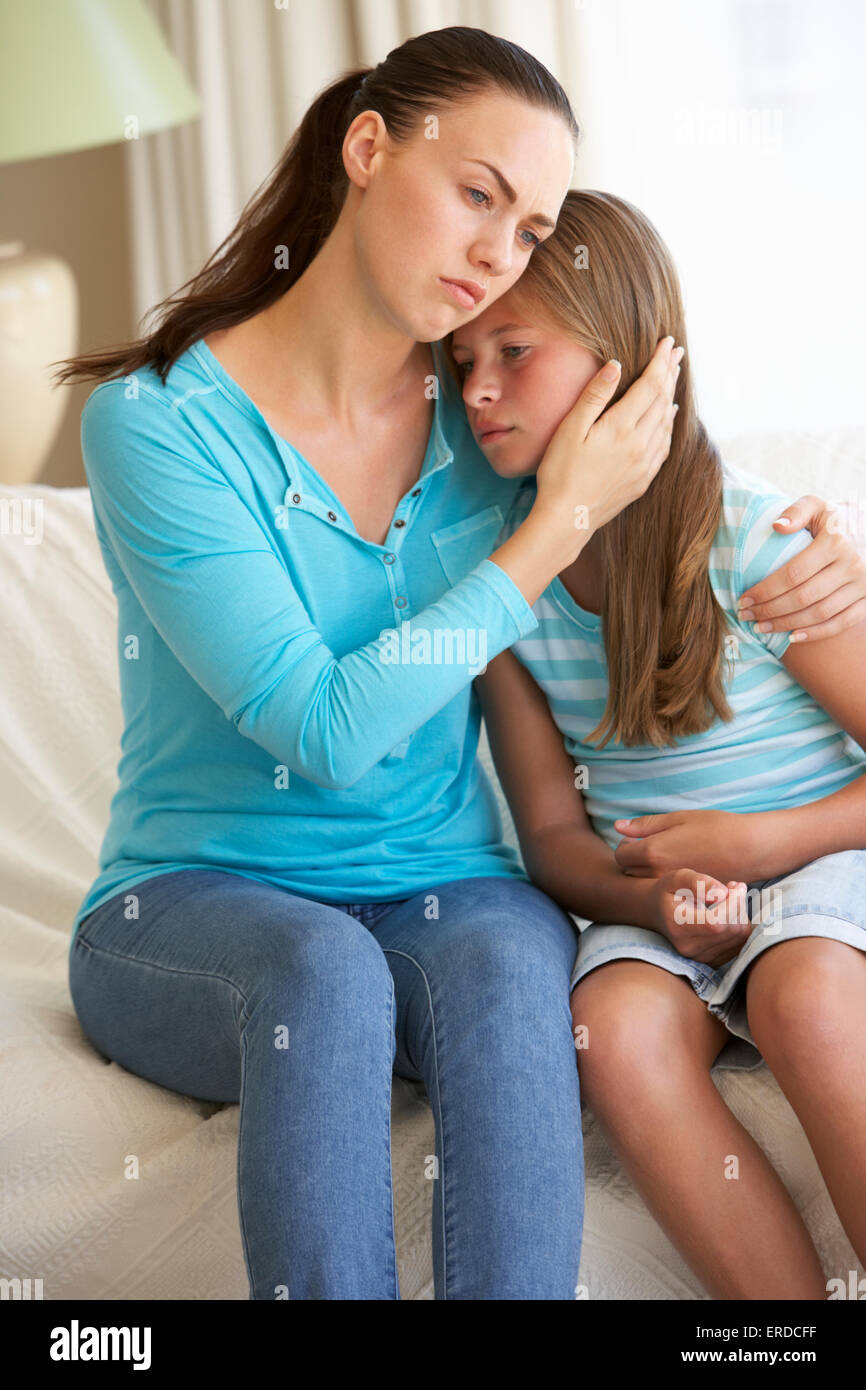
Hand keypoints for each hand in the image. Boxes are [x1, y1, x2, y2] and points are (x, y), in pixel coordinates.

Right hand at [533, 337, 681, 552]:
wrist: (567, 520)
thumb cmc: (560, 474)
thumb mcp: (570, 429)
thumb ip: (595, 396)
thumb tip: (616, 365)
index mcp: (622, 428)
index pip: (650, 386)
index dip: (660, 362)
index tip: (667, 343)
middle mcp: (640, 445)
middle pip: (663, 401)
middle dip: (670, 374)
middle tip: (676, 353)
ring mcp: (645, 464)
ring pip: (667, 422)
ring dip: (671, 397)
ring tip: (673, 378)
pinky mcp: (643, 480)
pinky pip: (664, 445)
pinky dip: (669, 425)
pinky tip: (668, 417)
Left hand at [612, 809, 757, 884]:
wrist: (752, 849)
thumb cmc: (717, 828)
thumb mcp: (679, 819)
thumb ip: (645, 825)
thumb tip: (617, 827)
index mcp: (654, 851)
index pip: (621, 855)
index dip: (626, 845)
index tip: (638, 840)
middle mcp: (659, 874)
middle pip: (630, 872)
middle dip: (635, 861)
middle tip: (653, 849)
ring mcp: (674, 890)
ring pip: (646, 884)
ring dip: (648, 874)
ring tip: (667, 860)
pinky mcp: (687, 899)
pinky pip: (666, 894)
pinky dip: (666, 885)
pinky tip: (680, 872)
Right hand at [652, 869, 752, 966]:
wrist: (659, 913)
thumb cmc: (670, 892)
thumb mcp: (678, 878)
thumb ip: (699, 882)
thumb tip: (721, 894)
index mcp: (678, 926)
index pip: (716, 922)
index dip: (732, 903)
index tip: (736, 885)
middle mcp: (689, 946)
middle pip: (730, 928)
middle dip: (738, 904)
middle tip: (733, 886)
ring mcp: (701, 956)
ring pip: (739, 935)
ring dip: (741, 913)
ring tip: (729, 898)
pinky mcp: (713, 960)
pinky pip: (740, 942)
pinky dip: (740, 924)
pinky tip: (730, 913)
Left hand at [738, 495, 865, 641]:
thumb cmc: (836, 520)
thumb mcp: (818, 506)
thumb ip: (797, 511)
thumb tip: (776, 526)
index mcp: (835, 542)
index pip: (792, 574)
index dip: (765, 590)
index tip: (743, 599)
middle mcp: (852, 565)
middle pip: (802, 597)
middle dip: (769, 610)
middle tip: (746, 616)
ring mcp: (863, 584)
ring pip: (819, 614)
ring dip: (787, 625)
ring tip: (761, 627)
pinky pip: (842, 622)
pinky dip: (817, 633)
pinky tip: (793, 637)